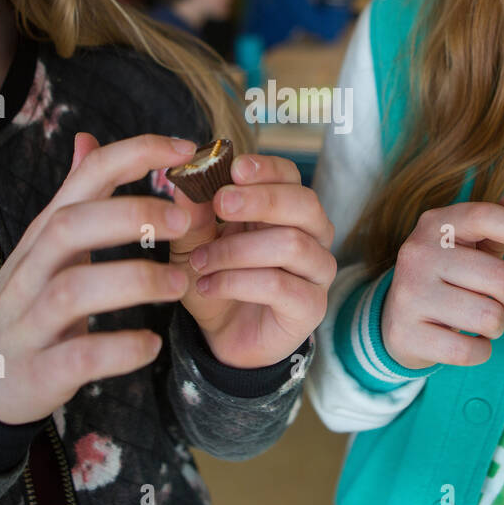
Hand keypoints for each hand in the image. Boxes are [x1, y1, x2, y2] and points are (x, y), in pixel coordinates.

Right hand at [0, 133, 200, 424]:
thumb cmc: (22, 304)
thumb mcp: (41, 247)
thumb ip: (73, 198)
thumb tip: (89, 139)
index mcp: (45, 233)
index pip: (86, 175)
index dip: (137, 154)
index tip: (187, 149)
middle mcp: (33, 269)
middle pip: (72, 224)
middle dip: (132, 214)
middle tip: (185, 220)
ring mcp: (31, 321)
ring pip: (74, 289)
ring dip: (135, 281)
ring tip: (180, 284)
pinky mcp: (38, 370)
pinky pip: (80, 356)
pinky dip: (120, 349)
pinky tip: (152, 345)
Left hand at [168, 153, 334, 368]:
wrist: (221, 336)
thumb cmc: (216, 279)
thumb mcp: (193, 243)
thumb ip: (193, 214)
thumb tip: (186, 180)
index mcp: (286, 210)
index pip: (290, 175)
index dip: (266, 168)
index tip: (234, 168)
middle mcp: (312, 235)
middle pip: (303, 203)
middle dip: (260, 200)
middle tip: (221, 203)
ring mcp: (317, 271)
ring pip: (291, 244)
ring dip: (236, 250)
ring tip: (199, 261)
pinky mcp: (311, 306)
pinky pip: (279, 285)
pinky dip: (236, 282)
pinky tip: (208, 287)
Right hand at [381, 184, 503, 370]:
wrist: (395, 320)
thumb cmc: (447, 277)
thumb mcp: (472, 244)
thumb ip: (502, 218)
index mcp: (437, 225)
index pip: (486, 217)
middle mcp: (418, 253)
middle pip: (500, 278)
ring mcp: (409, 293)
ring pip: (489, 317)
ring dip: (500, 327)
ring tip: (486, 323)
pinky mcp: (406, 333)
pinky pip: (469, 350)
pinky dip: (481, 351)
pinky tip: (469, 342)